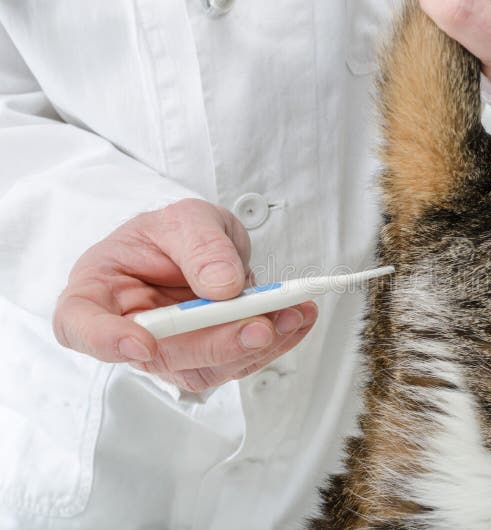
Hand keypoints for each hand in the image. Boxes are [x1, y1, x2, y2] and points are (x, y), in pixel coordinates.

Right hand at [53, 198, 317, 392]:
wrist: (200, 247)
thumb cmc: (173, 234)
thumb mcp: (186, 220)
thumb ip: (200, 246)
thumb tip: (224, 287)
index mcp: (97, 291)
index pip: (80, 325)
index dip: (106, 340)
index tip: (142, 343)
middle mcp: (130, 331)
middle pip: (162, 354)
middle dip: (216, 343)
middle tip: (260, 325)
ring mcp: (170, 352)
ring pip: (207, 367)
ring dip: (255, 346)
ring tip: (293, 314)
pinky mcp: (208, 359)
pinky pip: (239, 361)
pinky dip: (275, 341)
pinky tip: (298, 318)